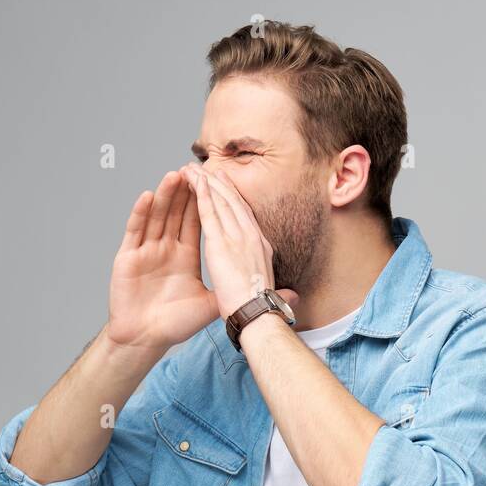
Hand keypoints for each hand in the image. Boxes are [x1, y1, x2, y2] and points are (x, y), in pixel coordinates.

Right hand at [106, 170, 218, 350]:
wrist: (145, 339)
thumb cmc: (174, 325)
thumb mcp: (209, 304)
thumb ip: (234, 292)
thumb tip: (269, 295)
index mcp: (186, 256)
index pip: (198, 222)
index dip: (205, 202)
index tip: (215, 181)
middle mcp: (166, 248)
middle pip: (178, 213)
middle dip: (187, 191)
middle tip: (195, 168)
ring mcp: (146, 250)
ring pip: (157, 216)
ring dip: (166, 195)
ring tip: (175, 175)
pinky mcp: (128, 257)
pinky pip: (135, 231)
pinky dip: (140, 213)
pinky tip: (148, 197)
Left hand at [180, 162, 298, 321]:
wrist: (259, 315)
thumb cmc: (264, 312)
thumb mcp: (273, 294)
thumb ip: (279, 290)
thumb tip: (293, 297)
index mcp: (263, 247)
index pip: (246, 215)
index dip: (234, 198)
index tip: (225, 184)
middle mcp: (252, 237)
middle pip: (233, 202)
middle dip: (219, 183)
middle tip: (206, 169)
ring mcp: (237, 237)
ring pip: (220, 201)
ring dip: (206, 183)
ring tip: (192, 169)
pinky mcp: (221, 244)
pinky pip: (209, 212)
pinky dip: (202, 194)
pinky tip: (193, 181)